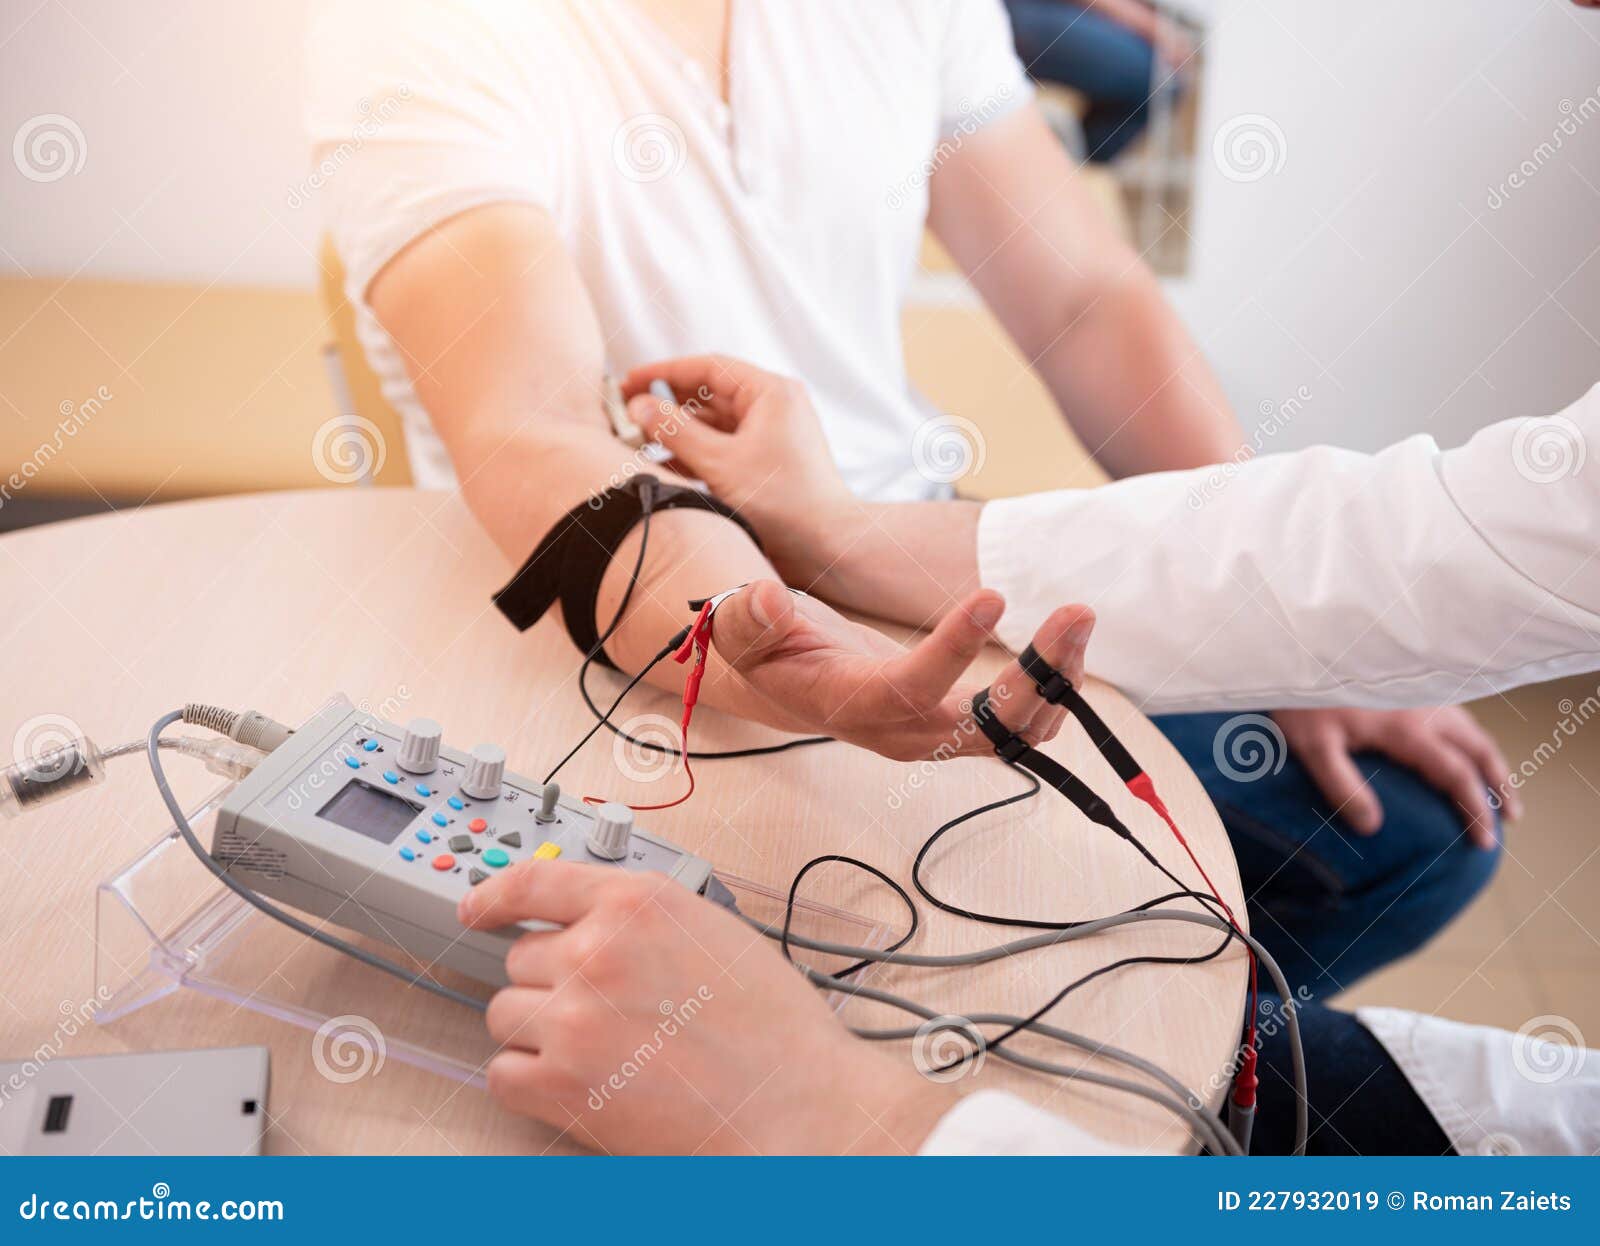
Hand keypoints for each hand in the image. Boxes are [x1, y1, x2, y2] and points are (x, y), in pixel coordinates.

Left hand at [458, 860, 955, 1153]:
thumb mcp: (711, 931)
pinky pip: (503, 1073)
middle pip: (521, 959)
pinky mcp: (562, 1085)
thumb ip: (644, 919)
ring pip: (506, 1014)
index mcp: (636, 903)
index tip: (477, 908)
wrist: (797, 1105)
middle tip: (600, 1013)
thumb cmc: (774, 1028)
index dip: (494, 895)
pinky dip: (527, 1081)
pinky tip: (574, 1085)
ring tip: (598, 1052)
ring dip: (538, 1032)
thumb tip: (593, 926)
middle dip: (551, 984)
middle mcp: (595, 951)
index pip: (534, 881)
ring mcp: (573, 1018)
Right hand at [621, 356, 854, 585]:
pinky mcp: (765, 464)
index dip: (663, 372)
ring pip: (712, 424)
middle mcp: (772, 407)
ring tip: (637, 443)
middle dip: (666, 405)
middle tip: (626, 414)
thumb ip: (675, 431)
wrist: (828, 546)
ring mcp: (770, 436)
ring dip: (676, 433)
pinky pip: (722, 448)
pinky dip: (693, 455)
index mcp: (770, 393)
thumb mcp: (720, 463)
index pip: (708, 367)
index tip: (629, 382)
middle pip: (707, 394)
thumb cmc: (785, 503)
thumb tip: (639, 406)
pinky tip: (662, 466)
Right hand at [704, 580, 1093, 762]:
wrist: (793, 683)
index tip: (994, 596)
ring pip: (1015, 732)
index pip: (911, 687)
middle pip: (984, 727)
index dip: (954, 648)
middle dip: (1037, 678)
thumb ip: (749, 619)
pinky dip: (1052, 689)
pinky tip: (1068, 644)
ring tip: (1079, 620)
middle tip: (1077, 614)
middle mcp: (903, 733)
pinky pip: (1021, 725)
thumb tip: (768, 598)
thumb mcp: (745, 631)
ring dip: (1057, 682)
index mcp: (853, 705)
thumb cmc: (771, 652)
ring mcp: (937, 736)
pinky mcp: (959, 727)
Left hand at [1271, 706, 1516, 848]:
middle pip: (1479, 749)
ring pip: (1471, 728)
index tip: (1484, 841)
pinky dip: (1470, 738)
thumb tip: (1372, 827)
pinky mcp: (1409, 685)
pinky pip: (1455, 713)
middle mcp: (1424, 708)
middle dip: (1500, 784)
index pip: (1456, 774)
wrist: (1296, 650)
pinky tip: (1461, 748)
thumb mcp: (1312, 746)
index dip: (1475, 809)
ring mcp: (1420, 693)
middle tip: (1512, 816)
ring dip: (1490, 759)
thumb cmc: (1300, 699)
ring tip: (1498, 787)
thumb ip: (1342, 786)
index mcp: (1406, 728)